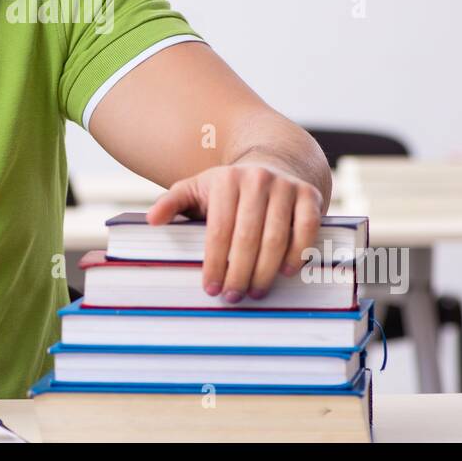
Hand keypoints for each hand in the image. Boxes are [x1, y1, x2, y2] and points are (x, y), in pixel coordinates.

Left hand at [144, 162, 322, 301]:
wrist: (273, 164)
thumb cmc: (229, 187)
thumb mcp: (197, 188)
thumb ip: (173, 202)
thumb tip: (151, 220)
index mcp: (226, 180)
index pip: (218, 230)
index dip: (214, 263)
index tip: (211, 288)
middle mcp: (257, 179)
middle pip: (247, 238)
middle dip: (238, 273)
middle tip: (233, 297)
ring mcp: (286, 186)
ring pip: (276, 238)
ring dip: (265, 271)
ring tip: (255, 292)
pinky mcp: (310, 195)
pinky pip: (307, 229)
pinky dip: (298, 252)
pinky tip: (286, 272)